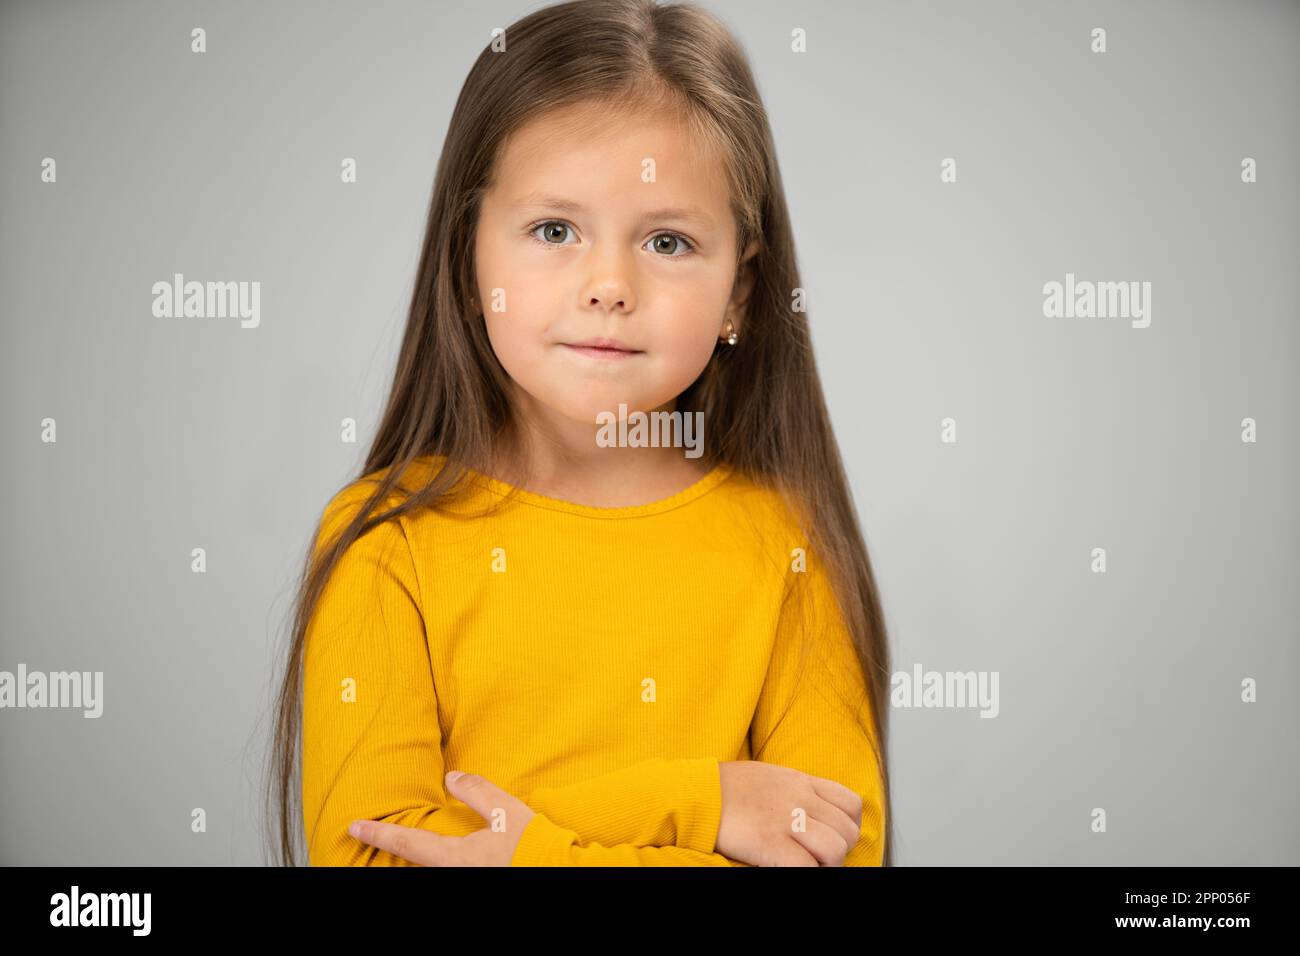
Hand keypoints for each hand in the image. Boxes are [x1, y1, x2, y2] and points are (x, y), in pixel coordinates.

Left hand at [348, 770, 535, 865]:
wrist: (560, 872)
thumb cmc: (533, 847)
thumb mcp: (505, 811)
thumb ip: (477, 792)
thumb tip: (452, 778)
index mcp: (455, 858)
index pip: (406, 843)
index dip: (377, 833)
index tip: (354, 827)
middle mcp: (454, 874)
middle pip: (414, 861)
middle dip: (394, 846)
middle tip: (372, 834)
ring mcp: (466, 879)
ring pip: (430, 866)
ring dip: (415, 853)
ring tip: (405, 840)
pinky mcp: (479, 878)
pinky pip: (446, 868)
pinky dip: (435, 858)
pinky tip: (440, 852)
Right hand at [716, 761, 862, 865]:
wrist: (696, 792)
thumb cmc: (726, 788)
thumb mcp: (770, 777)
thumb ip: (795, 790)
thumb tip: (812, 811)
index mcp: (800, 781)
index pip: (850, 803)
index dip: (849, 827)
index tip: (834, 837)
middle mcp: (800, 798)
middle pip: (847, 830)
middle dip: (839, 850)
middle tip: (818, 859)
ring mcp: (786, 819)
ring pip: (835, 848)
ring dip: (826, 864)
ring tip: (807, 865)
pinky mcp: (770, 842)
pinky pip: (807, 866)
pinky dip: (807, 873)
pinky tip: (790, 869)